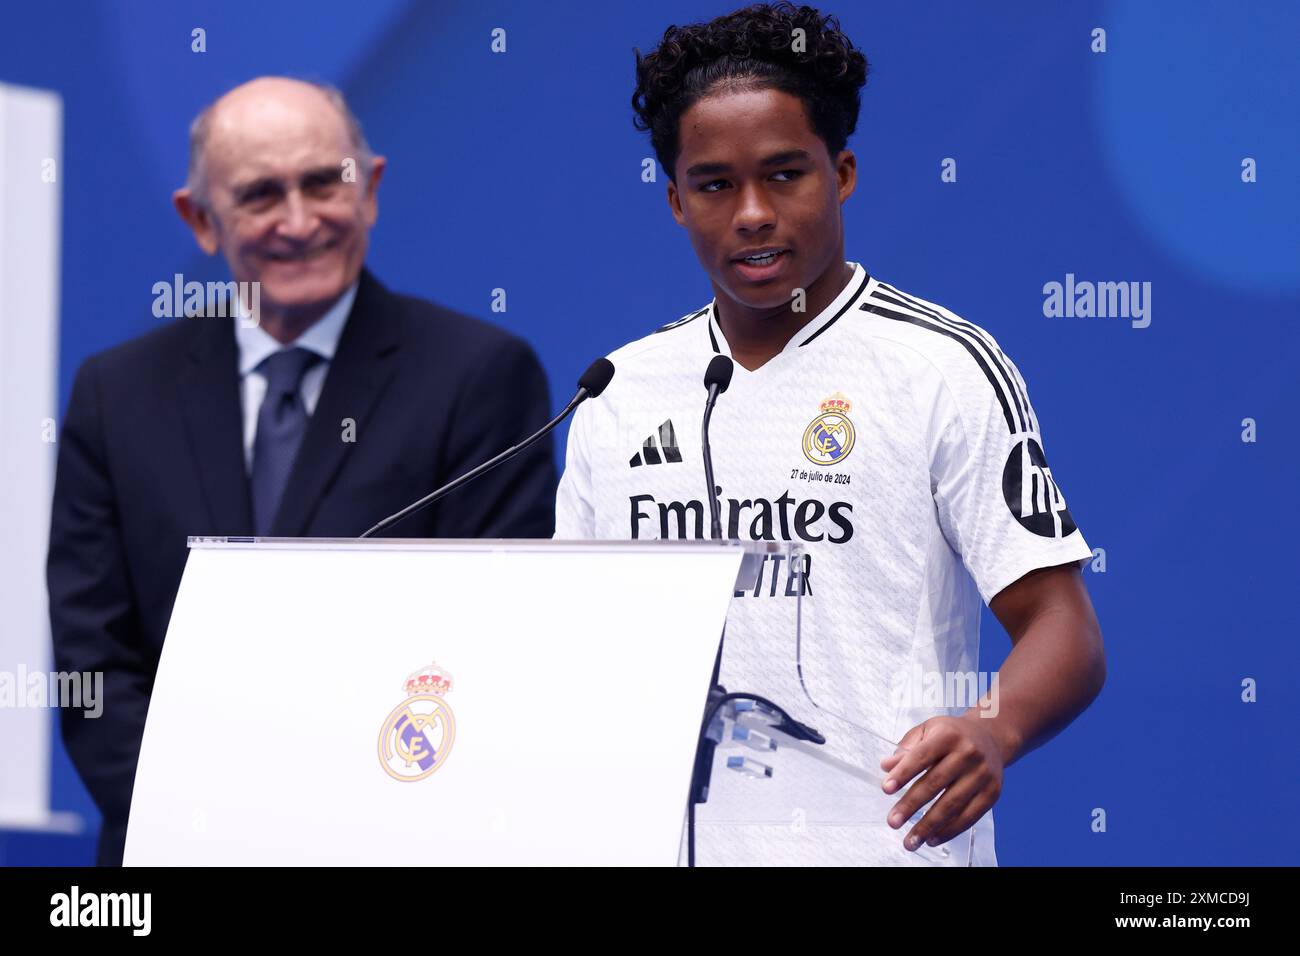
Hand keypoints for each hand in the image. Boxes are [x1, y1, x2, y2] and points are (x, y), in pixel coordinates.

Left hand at [879, 712, 1004, 851]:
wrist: (991, 737)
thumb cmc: (953, 735)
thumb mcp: (928, 731)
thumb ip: (907, 748)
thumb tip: (887, 766)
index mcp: (948, 736)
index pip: (922, 756)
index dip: (903, 773)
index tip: (886, 789)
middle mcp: (968, 754)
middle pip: (935, 783)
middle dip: (911, 804)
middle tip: (893, 821)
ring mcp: (982, 775)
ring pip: (952, 804)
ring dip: (928, 825)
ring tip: (910, 840)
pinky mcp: (992, 793)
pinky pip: (969, 817)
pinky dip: (949, 830)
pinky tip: (932, 838)